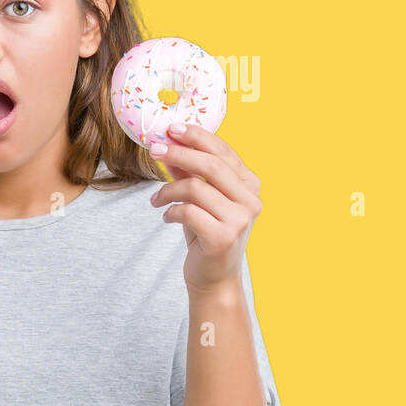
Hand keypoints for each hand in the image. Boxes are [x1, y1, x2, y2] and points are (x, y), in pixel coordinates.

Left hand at [147, 123, 262, 295]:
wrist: (213, 277)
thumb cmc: (205, 233)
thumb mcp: (198, 199)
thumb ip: (189, 172)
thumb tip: (170, 143)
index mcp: (249, 185)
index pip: (223, 151)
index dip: (197, 137)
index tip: (172, 129)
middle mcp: (250, 200)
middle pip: (210, 165)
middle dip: (179, 153)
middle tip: (154, 149)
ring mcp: (240, 219)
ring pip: (195, 188)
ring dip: (167, 190)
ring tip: (156, 199)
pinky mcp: (223, 237)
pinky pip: (187, 212)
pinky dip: (170, 211)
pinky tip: (166, 217)